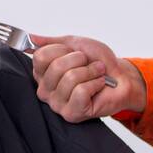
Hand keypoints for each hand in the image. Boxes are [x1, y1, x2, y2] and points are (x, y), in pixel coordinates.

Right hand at [29, 33, 147, 122]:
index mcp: (42, 73)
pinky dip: (95, 84)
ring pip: (70, 78)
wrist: (121, 77)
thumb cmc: (98, 62)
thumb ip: (51, 42)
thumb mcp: (75, 44)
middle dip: (80, 60)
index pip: (41, 56)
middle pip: (56, 67)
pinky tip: (99, 86)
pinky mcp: (71, 114)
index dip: (62, 49)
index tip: (74, 52)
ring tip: (97, 74)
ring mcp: (57, 104)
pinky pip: (81, 92)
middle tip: (89, 63)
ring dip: (91, 71)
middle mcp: (45, 90)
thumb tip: (32, 37)